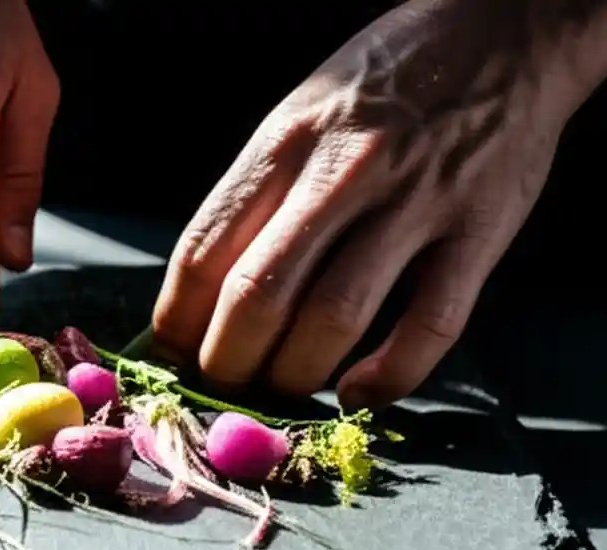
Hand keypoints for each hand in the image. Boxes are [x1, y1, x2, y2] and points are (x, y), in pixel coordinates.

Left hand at [151, 0, 599, 409]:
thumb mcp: (297, 115)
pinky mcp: (478, 230)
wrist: (504, 30)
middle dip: (226, 363)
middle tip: (221, 389)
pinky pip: (430, 325)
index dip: (175, 322)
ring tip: (281, 392)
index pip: (203, 251)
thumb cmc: (383, 83)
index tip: (167, 355)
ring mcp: (414, 202)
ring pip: (333, 318)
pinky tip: (359, 393)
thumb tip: (202, 290)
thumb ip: (257, 196)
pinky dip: (389, 375)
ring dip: (295, 376)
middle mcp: (342, 171)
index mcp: (284, 142)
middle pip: (258, 295)